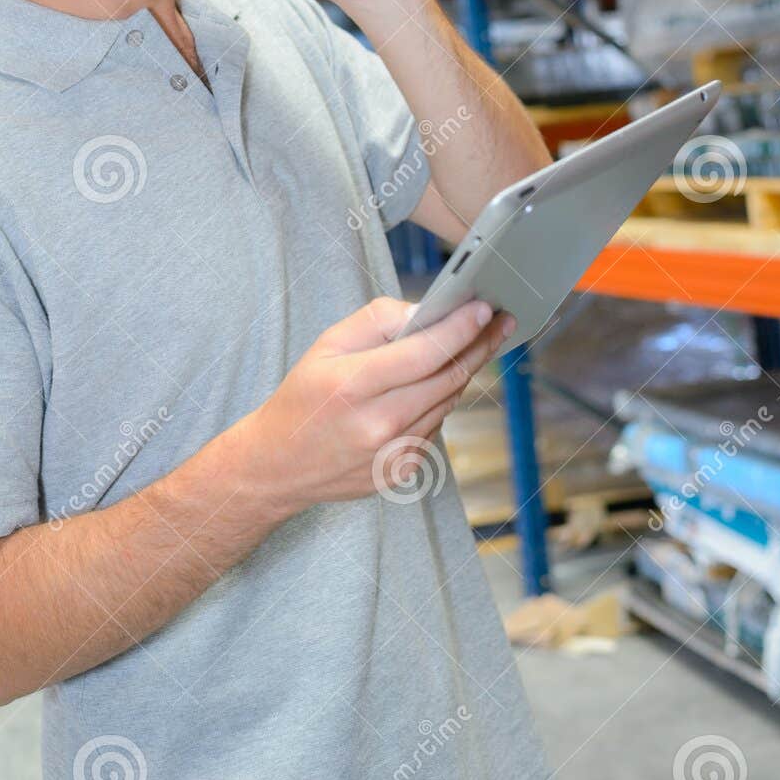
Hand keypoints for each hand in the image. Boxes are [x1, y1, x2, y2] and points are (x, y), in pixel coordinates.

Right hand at [232, 295, 514, 518]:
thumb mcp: (327, 344)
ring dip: (461, 371)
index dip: (461, 328)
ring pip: (448, 402)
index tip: (484, 309)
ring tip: (473, 344)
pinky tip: (429, 386)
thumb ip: (377, 320)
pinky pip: (436, 425)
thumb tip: (426, 312)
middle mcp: (377, 425)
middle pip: (448, 378)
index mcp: (353, 386)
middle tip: (501, 322)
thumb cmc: (304, 396)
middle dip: (479, 345)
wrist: (279, 464)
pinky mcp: (402, 471)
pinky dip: (439, 401)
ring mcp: (393, 454)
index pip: (424, 353)